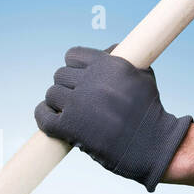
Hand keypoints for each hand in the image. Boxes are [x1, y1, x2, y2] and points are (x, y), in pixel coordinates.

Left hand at [34, 46, 192, 192]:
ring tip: (69, 110)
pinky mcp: (69, 127)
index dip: (75, 65)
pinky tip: (52, 117)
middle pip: (60, 74)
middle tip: (77, 97)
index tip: (79, 75)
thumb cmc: (149, 109)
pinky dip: (44, 115)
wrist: (151, 143)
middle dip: (67, 85)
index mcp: (108, 65)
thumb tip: (108, 49)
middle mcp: (92, 81)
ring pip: (51, 94)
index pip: (73, 55)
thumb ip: (124, 57)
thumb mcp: (143, 74)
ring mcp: (78, 104)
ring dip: (58, 101)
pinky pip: (43, 116)